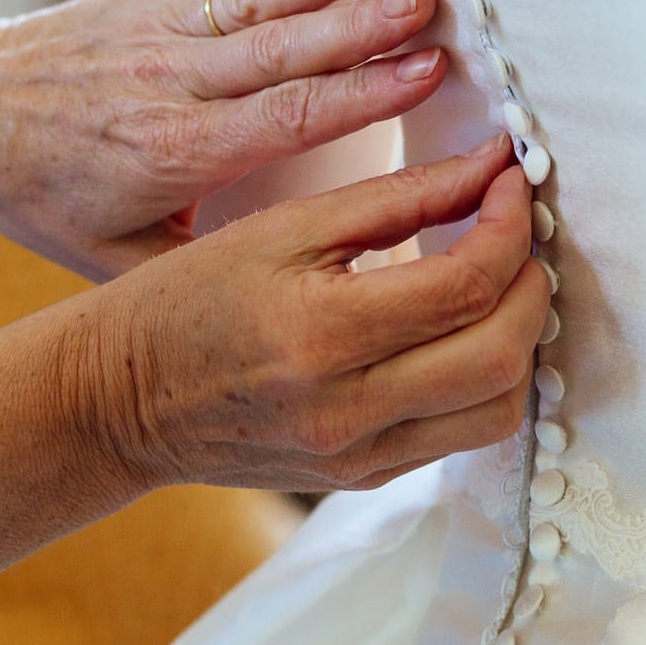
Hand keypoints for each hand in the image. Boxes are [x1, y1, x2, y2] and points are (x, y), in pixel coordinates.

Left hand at [0, 0, 446, 279]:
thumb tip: (308, 274)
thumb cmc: (42, 199)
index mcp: (177, 152)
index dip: (363, 94)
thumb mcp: (119, 262)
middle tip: (434, 2)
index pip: (288, 119)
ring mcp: (159, 28)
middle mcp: (174, 81)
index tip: (427, 73)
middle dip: (365, 25)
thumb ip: (209, 262)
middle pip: (287, 49)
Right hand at [69, 137, 550, 493]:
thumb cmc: (188, 301)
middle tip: (517, 233)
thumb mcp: (284, 229)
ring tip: (497, 283)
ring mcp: (360, 457)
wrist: (115, 402)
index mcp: (321, 335)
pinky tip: (463, 331)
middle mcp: (347, 411)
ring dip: (517, 340)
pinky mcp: (366, 478)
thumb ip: (398, 198)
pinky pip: (460, 435)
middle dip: (530, 285)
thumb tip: (490, 166)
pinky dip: (482, 379)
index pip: (465, 285)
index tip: (509, 180)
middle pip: (501, 356)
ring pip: (496, 410)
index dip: (508, 225)